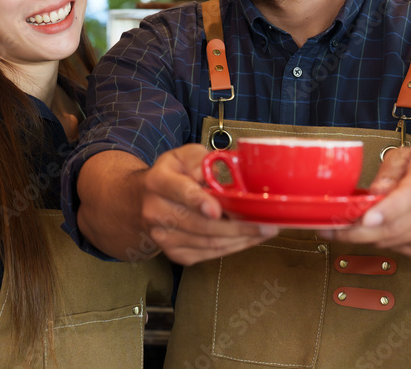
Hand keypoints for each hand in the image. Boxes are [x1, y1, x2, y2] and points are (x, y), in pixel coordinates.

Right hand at [140, 143, 276, 264]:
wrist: (144, 201)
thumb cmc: (174, 175)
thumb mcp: (183, 156)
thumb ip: (198, 159)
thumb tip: (209, 173)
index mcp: (158, 181)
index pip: (180, 191)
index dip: (199, 201)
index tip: (217, 210)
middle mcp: (155, 211)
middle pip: (201, 224)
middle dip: (237, 226)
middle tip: (266, 224)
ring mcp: (163, 236)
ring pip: (208, 243)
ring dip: (240, 239)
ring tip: (264, 232)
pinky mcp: (174, 254)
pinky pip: (208, 254)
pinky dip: (232, 248)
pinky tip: (248, 239)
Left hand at [329, 145, 410, 256]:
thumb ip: (390, 169)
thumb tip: (373, 192)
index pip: (409, 196)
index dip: (387, 210)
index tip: (366, 218)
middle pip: (393, 226)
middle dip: (356, 231)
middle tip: (329, 228)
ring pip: (389, 240)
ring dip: (358, 238)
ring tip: (334, 229)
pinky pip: (392, 247)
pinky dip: (373, 240)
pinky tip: (360, 231)